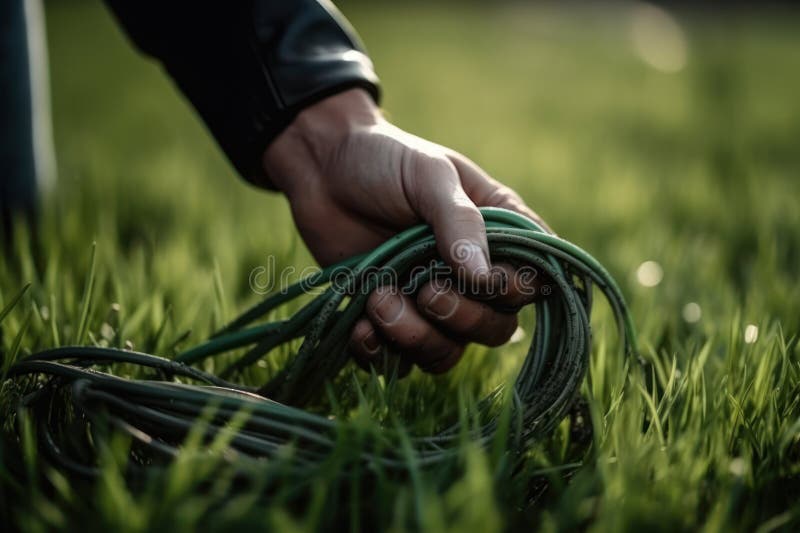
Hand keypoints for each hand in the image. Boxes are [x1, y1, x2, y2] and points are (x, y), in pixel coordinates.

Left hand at [263, 89, 550, 375]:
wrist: (321, 169)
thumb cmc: (383, 161)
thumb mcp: (429, 176)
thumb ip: (460, 223)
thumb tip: (483, 278)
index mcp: (497, 233)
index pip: (529, 282)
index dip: (509, 290)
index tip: (476, 276)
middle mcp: (471, 275)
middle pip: (495, 328)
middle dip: (461, 318)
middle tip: (424, 290)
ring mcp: (431, 301)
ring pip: (447, 353)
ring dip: (416, 338)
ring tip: (379, 299)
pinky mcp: (390, 319)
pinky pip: (399, 362)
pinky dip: (380, 352)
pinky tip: (360, 324)